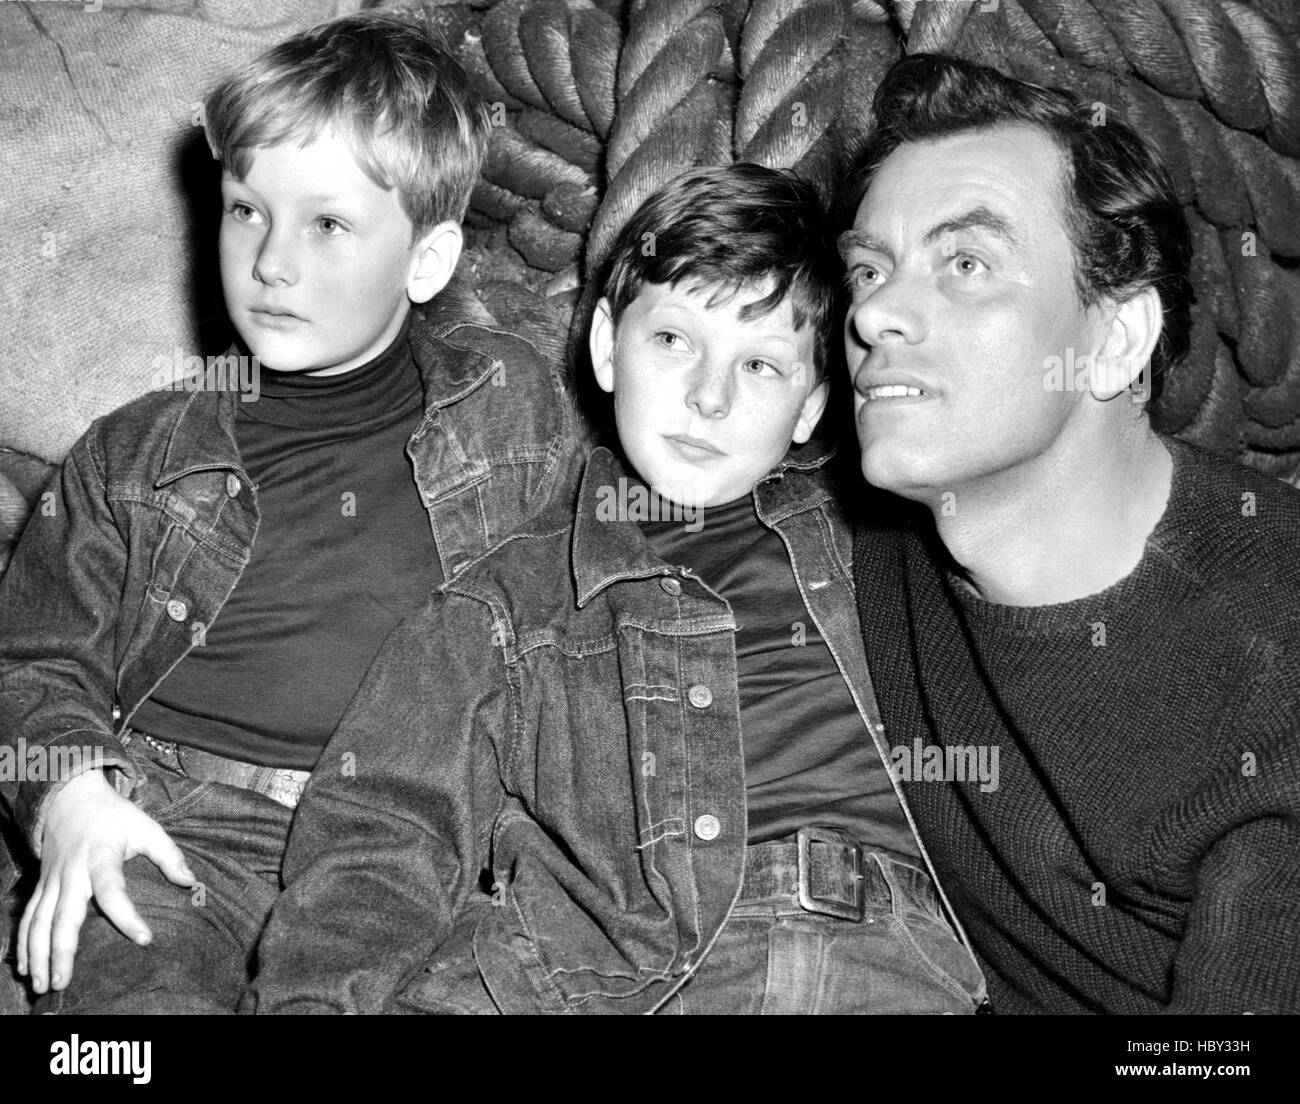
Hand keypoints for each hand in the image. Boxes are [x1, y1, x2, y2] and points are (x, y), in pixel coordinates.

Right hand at [17, 769, 195, 993]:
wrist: (71, 798)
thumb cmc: (114, 816)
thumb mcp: (146, 827)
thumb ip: (169, 855)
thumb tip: (190, 881)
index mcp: (100, 857)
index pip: (113, 891)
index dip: (127, 916)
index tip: (144, 938)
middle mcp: (71, 873)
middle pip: (64, 916)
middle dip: (61, 951)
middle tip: (63, 982)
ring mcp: (52, 882)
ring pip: (38, 923)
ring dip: (38, 955)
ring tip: (42, 985)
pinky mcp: (41, 886)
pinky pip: (28, 918)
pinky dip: (23, 944)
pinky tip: (27, 968)